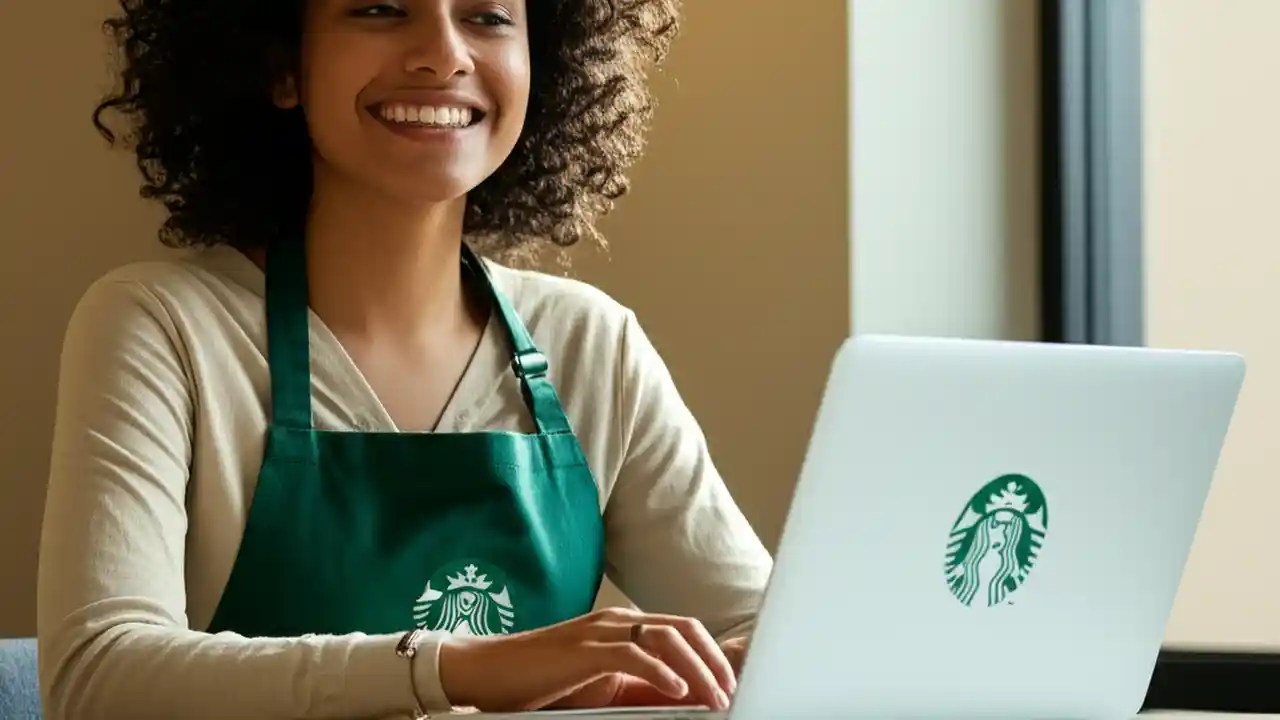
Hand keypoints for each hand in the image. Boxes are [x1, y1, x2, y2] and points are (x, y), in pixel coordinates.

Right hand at [554, 634, 749, 708]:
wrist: (487, 670)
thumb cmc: (541, 680)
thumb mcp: (599, 684)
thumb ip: (638, 686)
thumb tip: (680, 699)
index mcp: (624, 625)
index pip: (683, 630)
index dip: (714, 654)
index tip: (733, 681)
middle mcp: (618, 620)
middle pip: (684, 629)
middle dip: (715, 661)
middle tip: (732, 692)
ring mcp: (600, 632)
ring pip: (666, 639)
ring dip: (698, 669)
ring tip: (714, 697)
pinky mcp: (584, 651)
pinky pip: (632, 655)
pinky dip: (660, 672)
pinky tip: (677, 690)